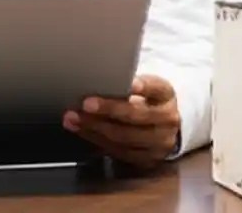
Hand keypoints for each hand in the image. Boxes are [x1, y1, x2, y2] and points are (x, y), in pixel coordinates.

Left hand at [64, 75, 179, 168]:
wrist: (165, 129)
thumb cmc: (148, 103)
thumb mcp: (147, 89)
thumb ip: (131, 86)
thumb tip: (99, 82)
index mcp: (167, 97)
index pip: (157, 88)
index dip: (144, 86)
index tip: (130, 83)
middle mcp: (167, 121)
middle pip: (137, 116)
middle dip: (109, 109)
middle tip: (86, 103)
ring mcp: (159, 143)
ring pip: (124, 137)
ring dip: (95, 127)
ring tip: (74, 118)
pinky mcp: (146, 160)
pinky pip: (117, 151)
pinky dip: (95, 139)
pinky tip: (81, 130)